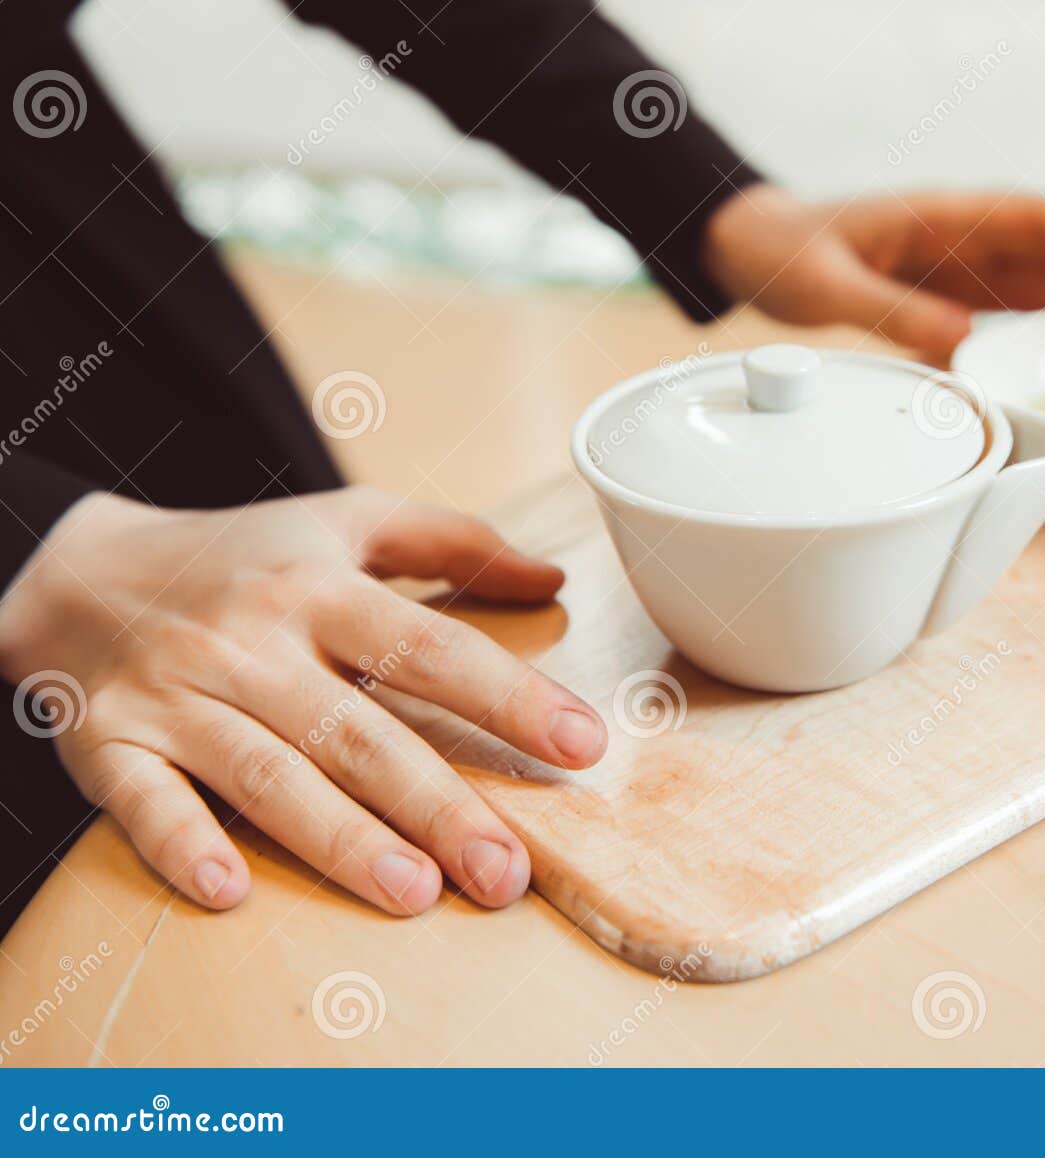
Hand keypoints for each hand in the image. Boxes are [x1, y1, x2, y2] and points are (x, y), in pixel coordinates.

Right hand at [0, 487, 606, 914]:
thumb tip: (553, 574)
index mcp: (319, 588)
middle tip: (506, 872)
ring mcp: (178, 696)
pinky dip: (183, 844)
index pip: (429, 647)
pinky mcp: (109, 743)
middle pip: (357, 732)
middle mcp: (253, 643)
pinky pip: (144, 802)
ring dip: (339, 838)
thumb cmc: (243, 555)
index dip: (509, 697)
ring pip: (266, 774)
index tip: (583, 745)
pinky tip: (231, 891)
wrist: (76, 569)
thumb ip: (451, 542)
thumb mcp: (343, 521)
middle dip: (437, 804)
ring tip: (414, 894)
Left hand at [703, 186, 1044, 359]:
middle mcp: (957, 235)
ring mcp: (954, 263)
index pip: (1033, 220)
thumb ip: (893, 313)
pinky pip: (1008, 305)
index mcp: (938, 216)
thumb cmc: (782, 252)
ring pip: (1040, 275)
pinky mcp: (943, 292)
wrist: (749, 248)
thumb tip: (965, 346)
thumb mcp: (828, 288)